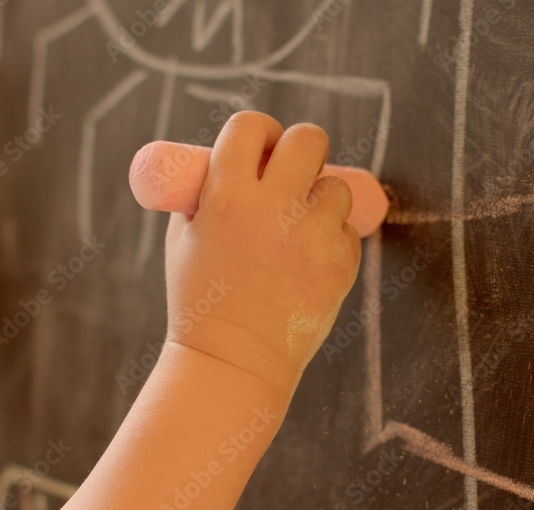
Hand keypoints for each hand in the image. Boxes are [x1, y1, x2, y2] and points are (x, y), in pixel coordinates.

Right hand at [164, 111, 361, 395]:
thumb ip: (210, 193)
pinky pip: (347, 231)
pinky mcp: (340, 263)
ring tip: (300, 230)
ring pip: (336, 187)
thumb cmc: (202, 299)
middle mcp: (272, 208)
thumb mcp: (185, 237)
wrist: (233, 361)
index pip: (251, 126)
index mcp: (226, 195)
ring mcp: (311, 236)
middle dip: (303, 150)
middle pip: (309, 139)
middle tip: (296, 173)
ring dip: (321, 200)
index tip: (264, 146)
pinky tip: (308, 265)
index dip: (261, 131)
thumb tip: (237, 158)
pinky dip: (332, 242)